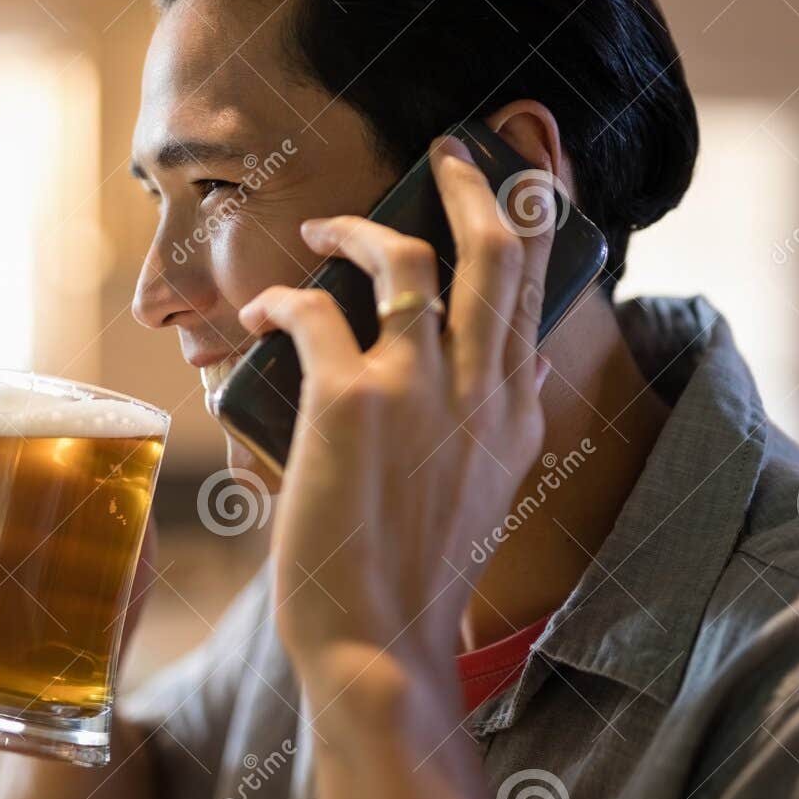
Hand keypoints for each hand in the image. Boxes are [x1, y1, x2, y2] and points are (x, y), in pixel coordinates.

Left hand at [237, 135, 555, 704]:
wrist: (382, 646)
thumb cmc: (417, 575)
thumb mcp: (483, 489)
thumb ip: (482, 422)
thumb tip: (477, 372)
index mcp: (516, 410)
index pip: (535, 287)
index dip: (527, 216)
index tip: (512, 180)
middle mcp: (482, 389)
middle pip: (497, 248)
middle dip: (473, 182)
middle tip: (448, 152)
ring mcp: (419, 391)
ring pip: (408, 258)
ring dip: (362, 228)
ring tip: (331, 227)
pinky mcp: (349, 403)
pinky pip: (313, 311)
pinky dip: (282, 299)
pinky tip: (263, 313)